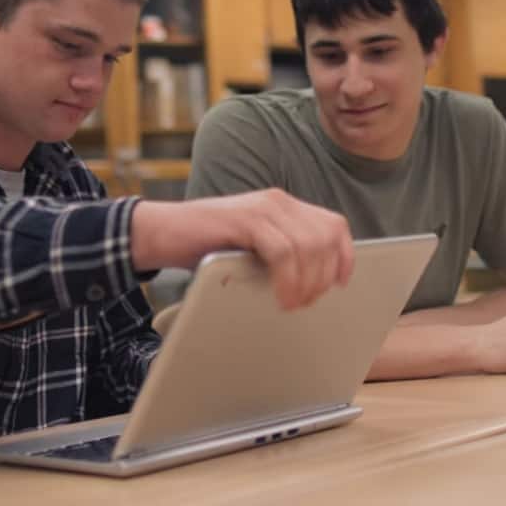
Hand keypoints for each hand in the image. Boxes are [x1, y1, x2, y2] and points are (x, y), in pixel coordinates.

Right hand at [130, 189, 353, 309]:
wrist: (161, 232)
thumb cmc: (204, 246)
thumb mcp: (251, 249)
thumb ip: (279, 255)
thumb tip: (312, 286)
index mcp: (283, 207)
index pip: (333, 225)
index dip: (344, 255)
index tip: (341, 284)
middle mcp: (277, 202)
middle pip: (326, 237)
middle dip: (324, 275)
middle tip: (308, 302)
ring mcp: (261, 208)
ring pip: (308, 245)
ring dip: (307, 281)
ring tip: (293, 303)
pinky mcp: (244, 220)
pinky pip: (282, 250)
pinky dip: (288, 278)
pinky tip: (281, 296)